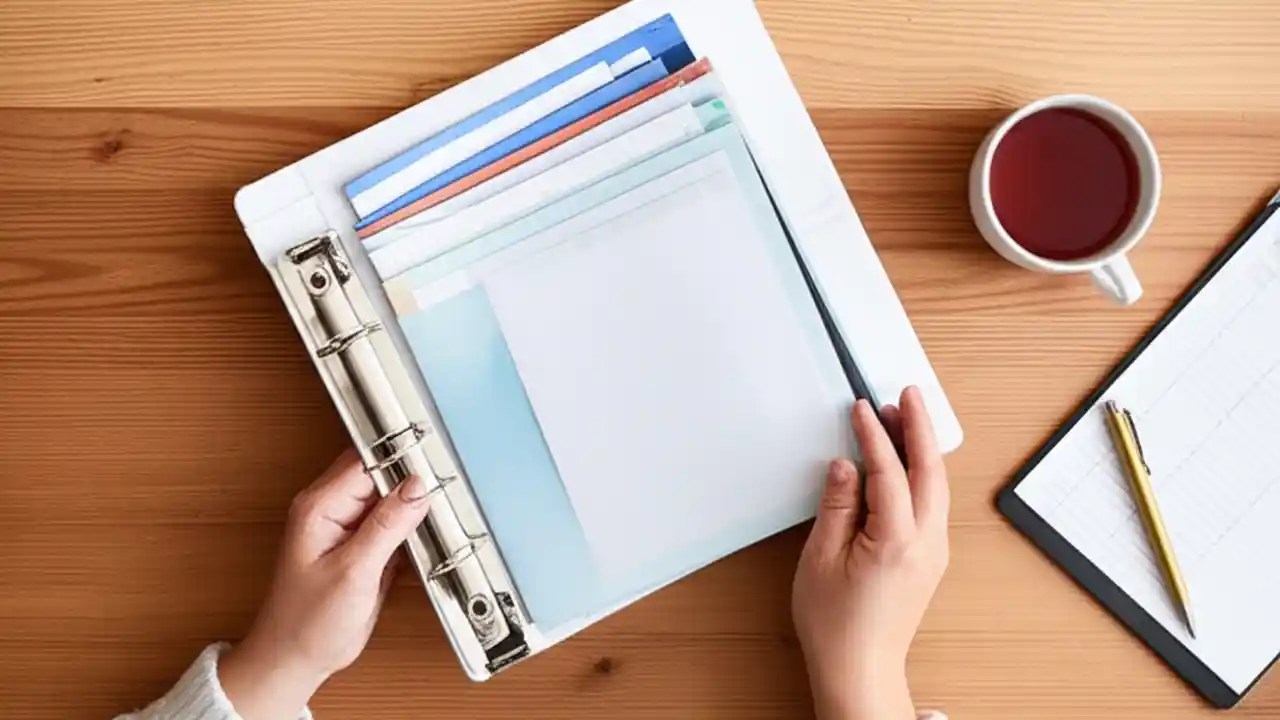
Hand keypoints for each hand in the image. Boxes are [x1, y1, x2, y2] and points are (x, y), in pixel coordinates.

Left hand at [219, 450, 431, 718]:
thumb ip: (387, 526)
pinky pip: (393, 522)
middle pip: (381, 474)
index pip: (367, 462)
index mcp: (319, 506)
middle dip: (413, 480)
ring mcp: (348, 526)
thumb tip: (416, 486)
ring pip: (391, 498)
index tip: (435, 465)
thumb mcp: (353, 572)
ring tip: (442, 515)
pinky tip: (429, 536)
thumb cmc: (307, 622)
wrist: (296, 660)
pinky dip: (412, 528)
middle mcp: (332, 509)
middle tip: (446, 490)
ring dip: (415, 506)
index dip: (402, 461)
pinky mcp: (363, 545)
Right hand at [792, 386, 949, 719]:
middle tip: (907, 394)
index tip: (861, 407)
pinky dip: (923, 473)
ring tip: (903, 418)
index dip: (874, 435)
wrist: (860, 669)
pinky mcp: (930, 558)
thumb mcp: (820, 559)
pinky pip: (932, 502)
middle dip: (919, 428)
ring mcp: (933, 551)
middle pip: (929, 471)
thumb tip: (845, 466)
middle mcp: (926, 544)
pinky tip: (908, 461)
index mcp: (896, 542)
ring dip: (922, 449)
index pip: (888, 472)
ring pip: (936, 486)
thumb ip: (836, 507)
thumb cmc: (835, 624)